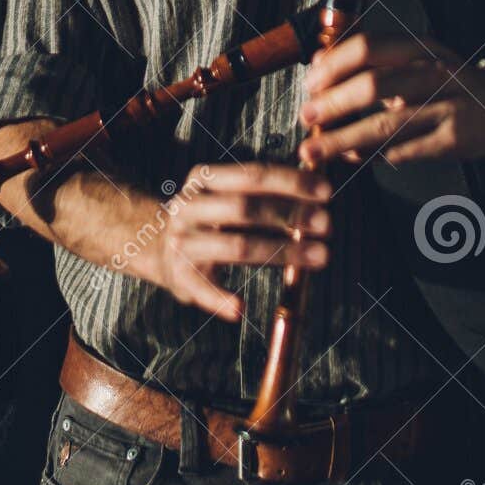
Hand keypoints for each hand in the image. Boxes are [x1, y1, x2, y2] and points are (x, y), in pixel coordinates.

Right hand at [142, 162, 332, 321]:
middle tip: (328, 225)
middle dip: (291, 215)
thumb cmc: (211, 219)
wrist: (156, 246)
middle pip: (246, 208)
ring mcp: (183, 242)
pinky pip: (203, 289)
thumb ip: (265, 193)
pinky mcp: (179, 277)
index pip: (252, 174)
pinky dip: (220, 300)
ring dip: (283, 252)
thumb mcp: (227, 195)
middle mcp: (190, 206)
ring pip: (238, 246)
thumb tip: (319, 193)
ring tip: (320, 256)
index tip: (327, 192)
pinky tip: (241, 309)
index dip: (291, 181)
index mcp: (204, 179)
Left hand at [298, 34, 484, 167]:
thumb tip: (319, 69)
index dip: (333, 65)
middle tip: (306, 115)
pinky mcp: (452, 140)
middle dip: (333, 102)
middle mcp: (433, 73)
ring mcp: (445, 108)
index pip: (368, 47)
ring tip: (313, 148)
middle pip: (373, 85)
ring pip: (385, 125)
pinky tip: (349, 158)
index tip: (310, 82)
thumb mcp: (418, 58)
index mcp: (420, 47)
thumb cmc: (449, 81)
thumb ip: (374, 63)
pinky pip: (403, 151)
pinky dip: (371, 156)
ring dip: (342, 138)